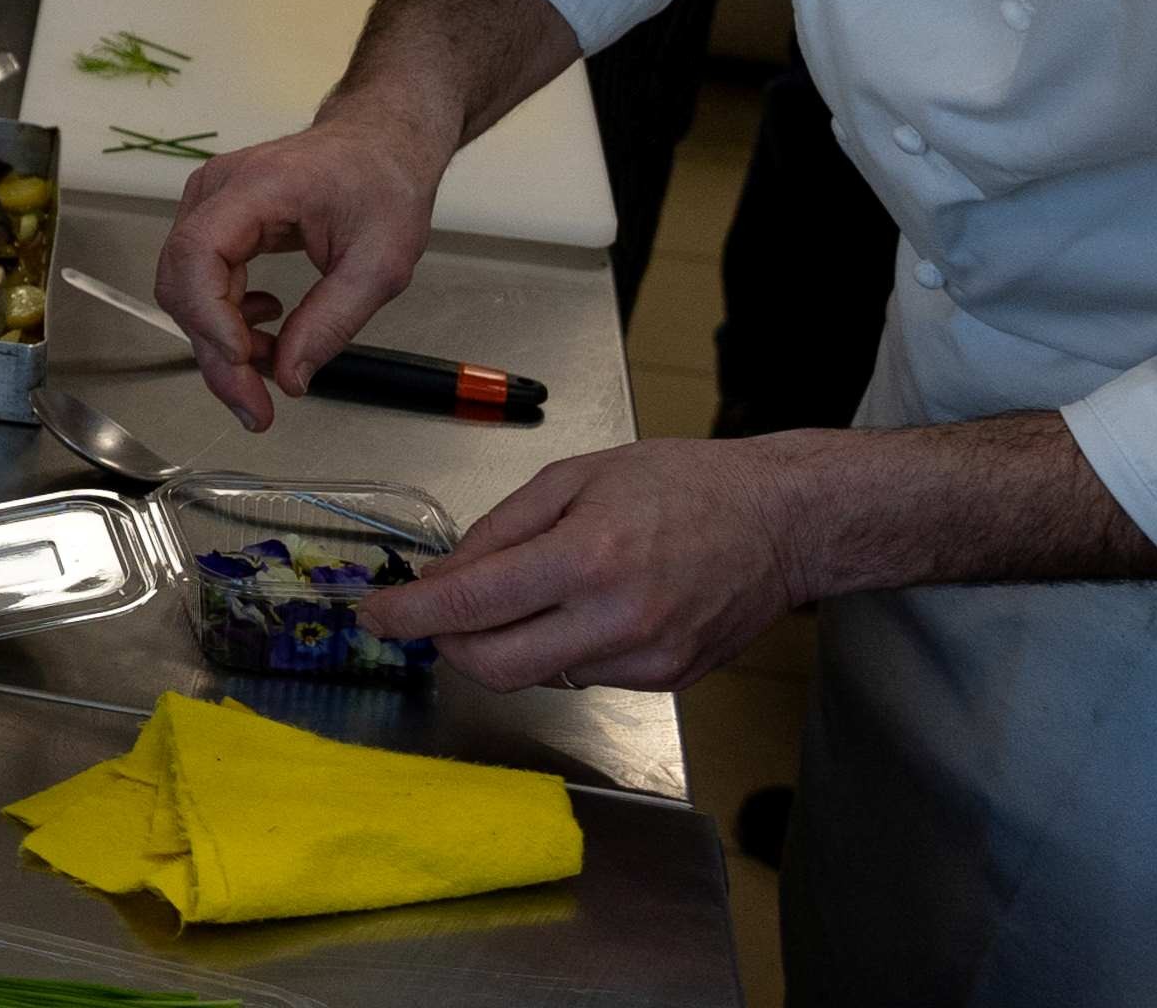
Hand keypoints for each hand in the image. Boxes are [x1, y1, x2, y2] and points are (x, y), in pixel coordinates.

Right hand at [151, 110, 452, 428]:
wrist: (381, 144)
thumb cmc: (385, 185)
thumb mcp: (380, 263)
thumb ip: (331, 322)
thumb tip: (289, 378)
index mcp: (257, 187)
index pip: (198, 253)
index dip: (210, 317)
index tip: (246, 364)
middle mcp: (217, 190)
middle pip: (182, 281)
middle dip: (215, 351)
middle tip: (256, 406)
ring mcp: (210, 202)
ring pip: (186, 287)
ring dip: (221, 339)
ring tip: (272, 365)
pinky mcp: (216, 220)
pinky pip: (201, 279)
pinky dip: (227, 318)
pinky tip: (268, 326)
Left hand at [360, 436, 820, 691]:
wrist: (781, 522)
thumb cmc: (682, 483)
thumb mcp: (576, 476)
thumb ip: (501, 529)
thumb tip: (443, 575)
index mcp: (588, 558)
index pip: (473, 604)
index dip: (411, 615)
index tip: (375, 615)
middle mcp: (617, 620)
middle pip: (495, 666)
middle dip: (449, 644)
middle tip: (434, 614)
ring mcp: (645, 660)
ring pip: (537, 674)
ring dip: (507, 643)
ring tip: (527, 593)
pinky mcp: (666, 680)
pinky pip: (583, 676)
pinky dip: (559, 649)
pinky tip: (579, 609)